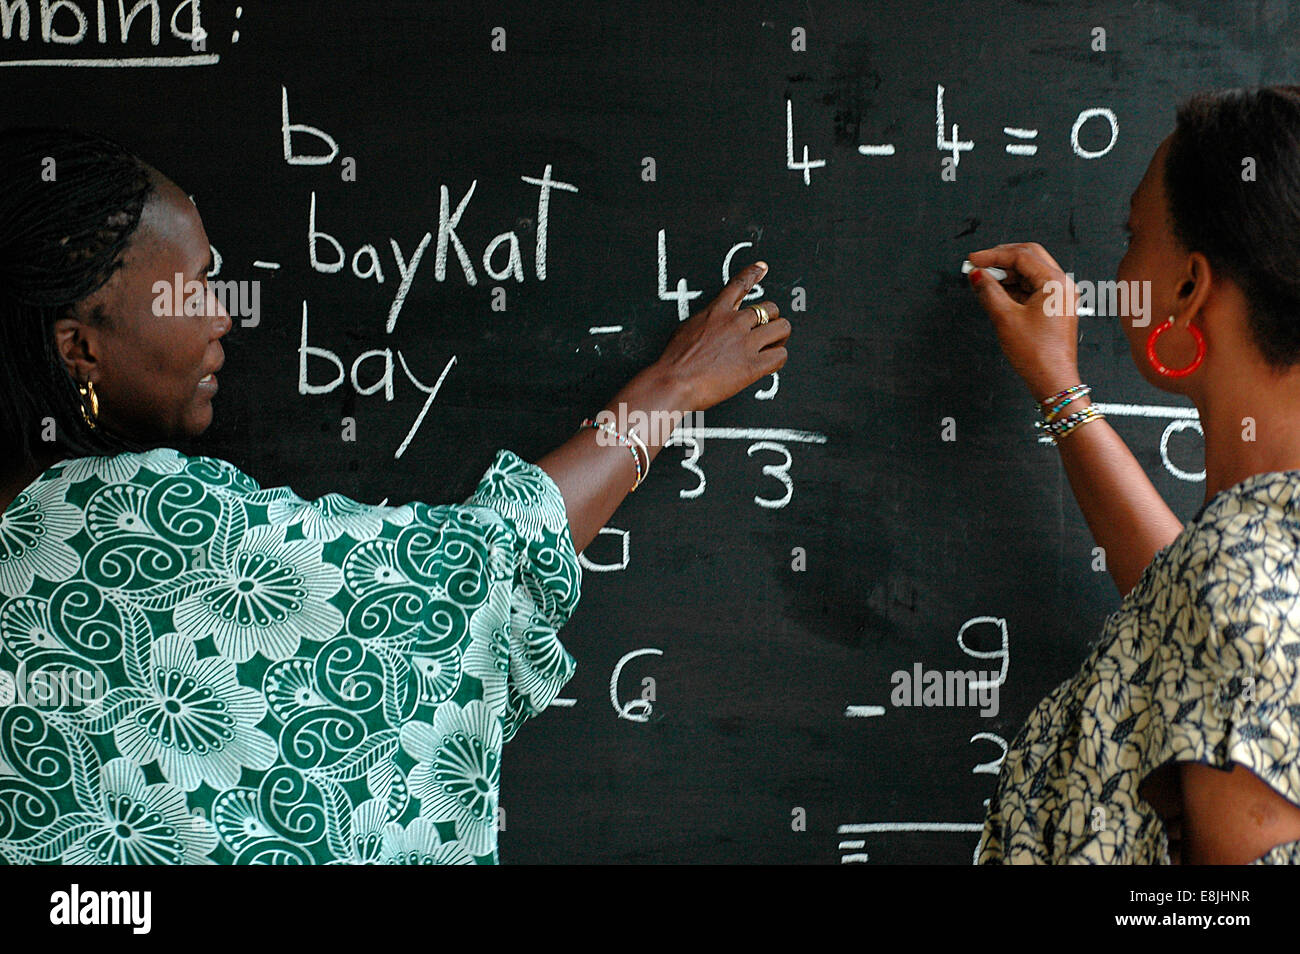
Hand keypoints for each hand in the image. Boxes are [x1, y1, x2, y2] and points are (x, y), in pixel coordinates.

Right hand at [649, 261, 791, 411]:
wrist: (674, 382)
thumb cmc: (674, 361)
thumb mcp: (685, 329)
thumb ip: (705, 323)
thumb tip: (711, 328)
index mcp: (717, 311)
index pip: (739, 285)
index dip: (753, 273)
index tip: (762, 268)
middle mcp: (735, 322)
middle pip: (770, 308)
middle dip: (772, 319)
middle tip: (767, 332)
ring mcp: (746, 343)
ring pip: (782, 328)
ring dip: (779, 337)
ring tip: (772, 347)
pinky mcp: (753, 365)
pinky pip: (780, 355)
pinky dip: (778, 358)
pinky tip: (769, 364)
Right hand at [967, 243, 1080, 400]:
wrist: (1052, 380)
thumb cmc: (1038, 355)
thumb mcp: (1005, 318)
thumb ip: (988, 291)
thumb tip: (977, 275)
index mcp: (1055, 283)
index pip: (1021, 256)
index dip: (993, 255)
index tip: (974, 260)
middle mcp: (1062, 285)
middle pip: (1029, 258)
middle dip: (1001, 259)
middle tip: (979, 265)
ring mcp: (1060, 296)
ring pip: (1030, 272)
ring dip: (1007, 274)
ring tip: (984, 281)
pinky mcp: (1055, 307)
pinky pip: (1033, 287)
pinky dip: (1015, 287)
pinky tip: (998, 293)